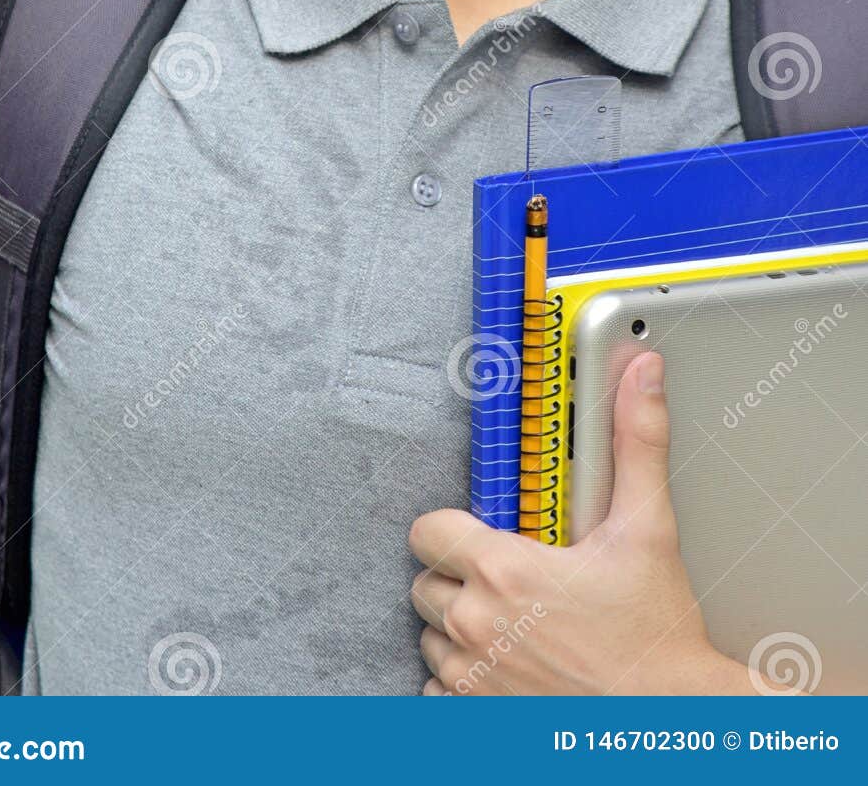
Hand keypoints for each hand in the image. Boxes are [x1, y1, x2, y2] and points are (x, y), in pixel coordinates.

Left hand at [410, 352, 762, 694]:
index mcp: (503, 571)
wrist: (671, 722)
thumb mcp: (648, 530)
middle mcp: (476, 626)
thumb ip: (637, 442)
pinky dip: (464, 684)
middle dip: (459, 580)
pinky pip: (439, 692)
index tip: (481, 536)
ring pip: (431, 639)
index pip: (427, 531)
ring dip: (461, 633)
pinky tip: (509, 672)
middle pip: (425, 584)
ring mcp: (471, 680)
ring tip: (515, 628)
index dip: (451, 529)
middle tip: (511, 585)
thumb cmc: (656, 639)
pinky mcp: (474, 722)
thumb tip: (642, 375)